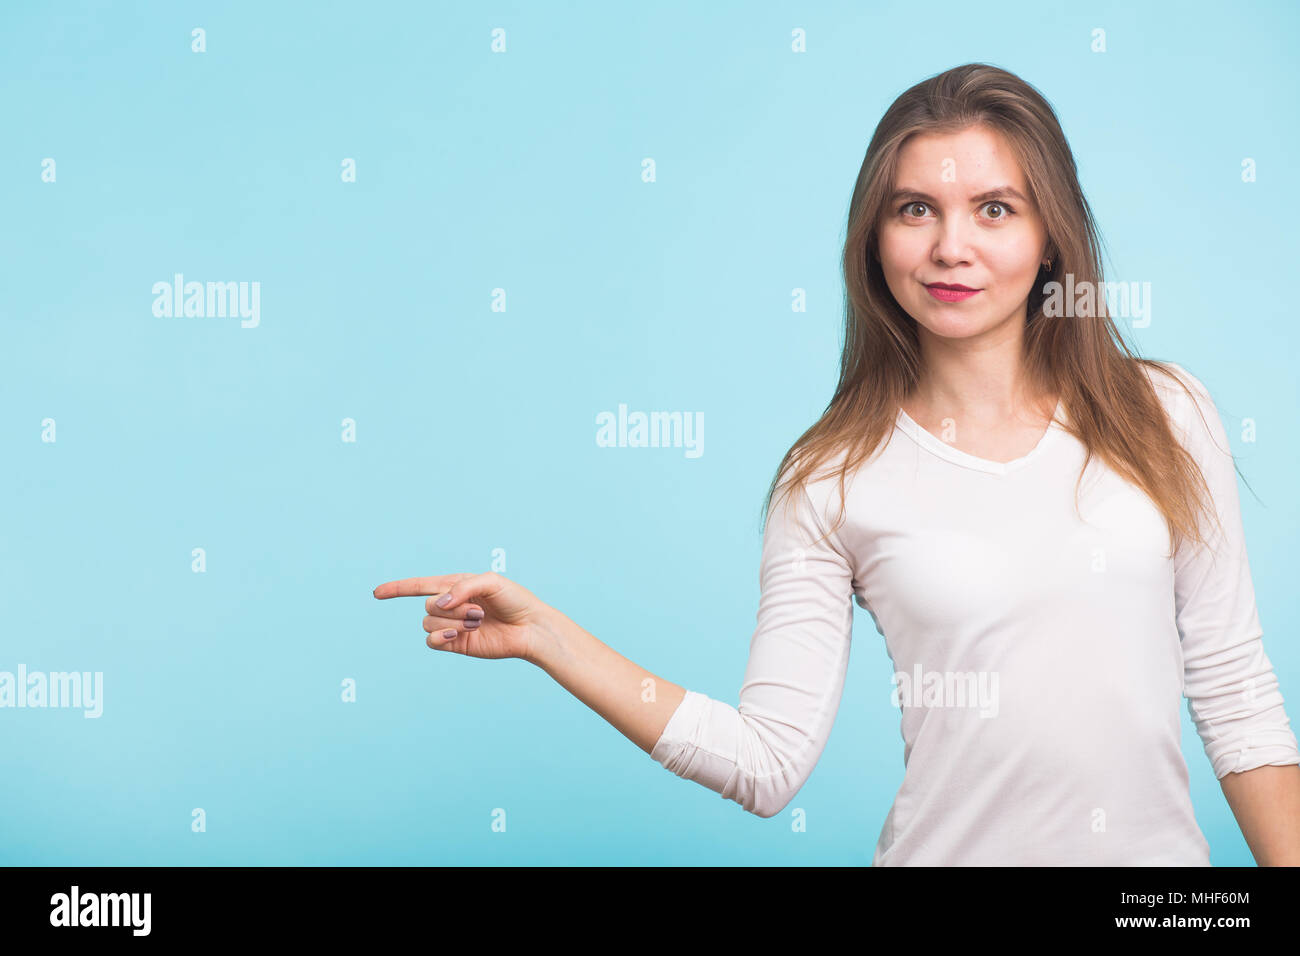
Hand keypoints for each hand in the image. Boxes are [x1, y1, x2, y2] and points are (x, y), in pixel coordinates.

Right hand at [372, 571, 546, 661]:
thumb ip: (462, 587)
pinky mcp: (456, 644)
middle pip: (428, 606)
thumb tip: (439, 603)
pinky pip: (431, 640)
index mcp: (456, 586)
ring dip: (453, 621)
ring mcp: (452, 626)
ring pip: (429, 623)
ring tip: (478, 621)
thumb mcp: (491, 581)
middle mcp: (451, 606)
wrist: (530, 628)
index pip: (420, 586)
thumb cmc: (515, 600)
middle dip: (452, 607)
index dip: (397, 589)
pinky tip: (457, 634)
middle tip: (480, 610)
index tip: (376, 593)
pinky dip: (440, 635)